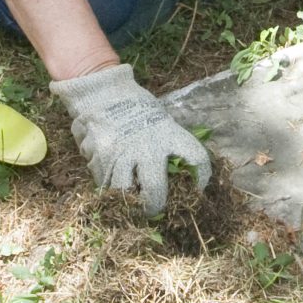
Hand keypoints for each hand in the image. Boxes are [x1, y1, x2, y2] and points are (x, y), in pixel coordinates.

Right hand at [48, 64, 211, 215]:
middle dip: (155, 206)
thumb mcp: (159, 119)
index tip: (198, 189)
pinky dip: (109, 188)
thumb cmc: (134, 106)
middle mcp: (146, 146)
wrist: (100, 92)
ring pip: (125, 193)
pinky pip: (105, 184)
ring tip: (130, 203)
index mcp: (167, 133)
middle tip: (154, 210)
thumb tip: (179, 173)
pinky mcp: (100, 159)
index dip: (202, 177)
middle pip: (156, 189)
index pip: (196, 157)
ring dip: (129, 201)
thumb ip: (168, 144)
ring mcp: (121, 154)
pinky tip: (112, 183)